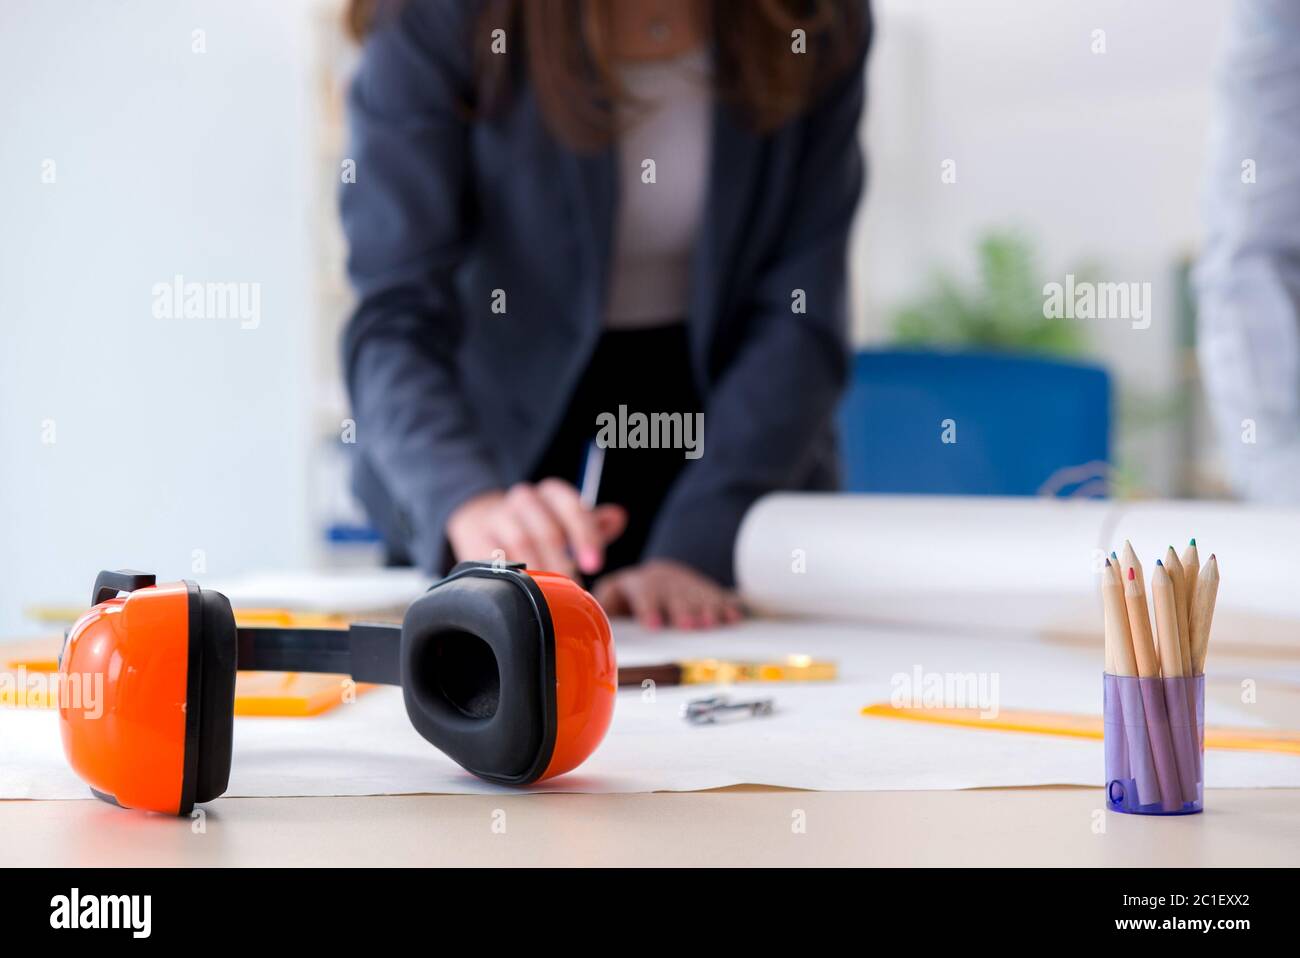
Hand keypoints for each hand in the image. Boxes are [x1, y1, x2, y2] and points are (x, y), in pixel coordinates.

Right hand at [446, 480, 626, 578]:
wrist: (484, 520)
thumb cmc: (537, 525)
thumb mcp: (567, 522)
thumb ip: (593, 524)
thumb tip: (618, 517)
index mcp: (551, 493)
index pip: (572, 507)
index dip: (586, 535)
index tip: (594, 564)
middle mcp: (524, 499)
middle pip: (547, 529)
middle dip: (564, 563)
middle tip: (573, 589)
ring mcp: (498, 515)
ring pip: (521, 542)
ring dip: (539, 572)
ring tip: (550, 595)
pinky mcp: (476, 535)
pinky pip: (495, 555)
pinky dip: (511, 573)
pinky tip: (521, 589)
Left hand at [593, 559, 743, 629]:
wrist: (653, 577)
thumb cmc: (626, 599)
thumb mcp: (607, 601)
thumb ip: (599, 612)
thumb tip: (583, 627)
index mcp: (636, 583)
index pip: (642, 592)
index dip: (648, 607)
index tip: (654, 624)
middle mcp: (663, 581)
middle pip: (673, 593)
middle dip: (682, 609)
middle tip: (689, 625)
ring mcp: (685, 584)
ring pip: (696, 595)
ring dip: (706, 609)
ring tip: (712, 623)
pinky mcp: (703, 591)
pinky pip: (717, 597)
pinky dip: (726, 607)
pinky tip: (734, 617)